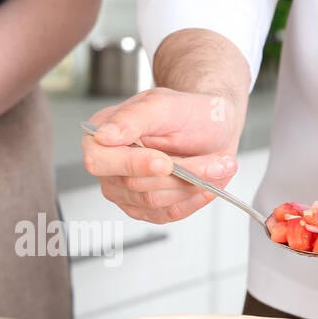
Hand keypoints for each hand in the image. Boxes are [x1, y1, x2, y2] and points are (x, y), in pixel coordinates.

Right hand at [82, 87, 241, 222]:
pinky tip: (208, 183)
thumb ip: (132, 118)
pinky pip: (168, 213)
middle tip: (213, 161)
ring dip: (192, 184)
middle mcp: (109, 167)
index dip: (132, 164)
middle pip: (134, 184)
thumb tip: (104, 135)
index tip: (165, 162)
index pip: (99, 161)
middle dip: (179, 172)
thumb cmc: (186, 112)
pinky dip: (194, 199)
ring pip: (154, 200)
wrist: (210, 127)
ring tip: (218, 166)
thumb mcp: (163, 104)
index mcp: (101, 136)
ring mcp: (125, 192)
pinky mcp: (146, 209)